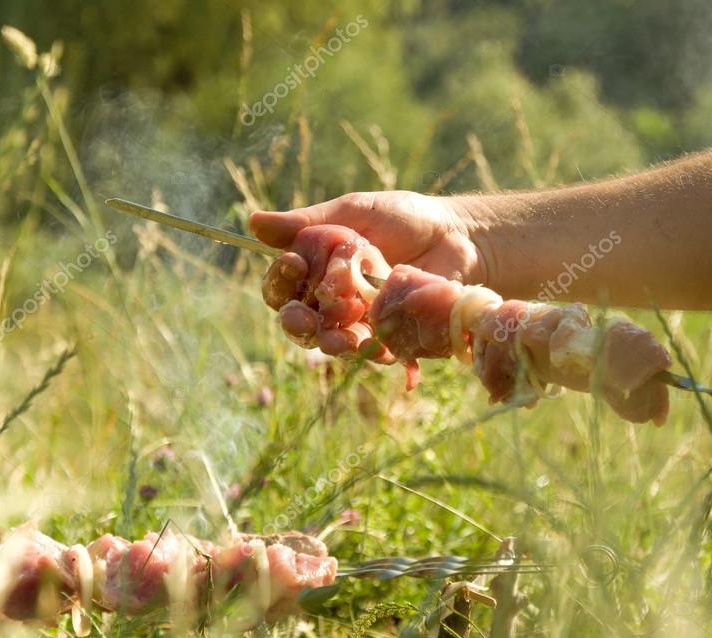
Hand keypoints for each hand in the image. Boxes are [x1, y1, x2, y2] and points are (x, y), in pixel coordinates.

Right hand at [251, 191, 485, 356]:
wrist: (457, 235)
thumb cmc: (404, 218)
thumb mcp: (355, 212)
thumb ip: (308, 222)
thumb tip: (254, 223)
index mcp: (316, 269)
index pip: (281, 286)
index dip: (280, 280)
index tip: (296, 263)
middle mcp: (331, 300)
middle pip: (298, 322)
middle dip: (297, 323)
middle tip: (305, 317)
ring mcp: (359, 320)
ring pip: (331, 342)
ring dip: (330, 344)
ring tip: (340, 339)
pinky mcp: (390, 335)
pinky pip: (372, 351)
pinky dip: (369, 351)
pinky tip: (372, 347)